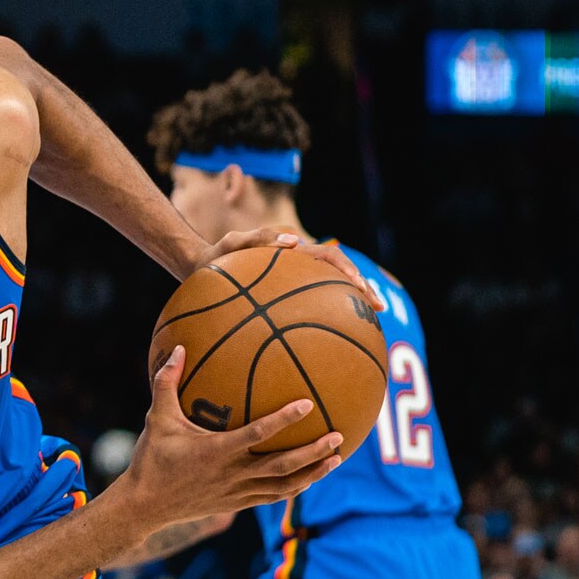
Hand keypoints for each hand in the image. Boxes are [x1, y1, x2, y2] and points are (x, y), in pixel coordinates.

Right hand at [117, 347, 342, 534]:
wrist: (144, 506)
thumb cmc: (151, 459)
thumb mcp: (156, 418)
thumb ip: (166, 383)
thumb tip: (177, 347)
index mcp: (216, 451)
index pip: (258, 433)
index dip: (284, 419)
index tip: (307, 404)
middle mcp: (232, 473)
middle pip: (283, 464)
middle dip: (313, 451)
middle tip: (338, 435)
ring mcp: (238, 492)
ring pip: (285, 484)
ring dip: (313, 472)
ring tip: (337, 458)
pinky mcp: (237, 504)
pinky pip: (273, 496)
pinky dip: (295, 487)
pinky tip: (310, 478)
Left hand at [195, 227, 383, 311]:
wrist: (201, 265)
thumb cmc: (217, 255)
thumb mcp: (233, 242)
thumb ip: (259, 238)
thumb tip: (293, 242)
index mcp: (294, 252)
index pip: (330, 258)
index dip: (349, 272)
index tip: (361, 289)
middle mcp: (299, 266)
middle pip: (338, 275)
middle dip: (361, 289)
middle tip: (377, 308)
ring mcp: (293, 281)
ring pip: (328, 291)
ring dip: (348, 303)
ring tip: (366, 323)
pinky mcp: (282, 295)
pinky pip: (307, 306)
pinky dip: (321, 318)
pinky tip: (328, 339)